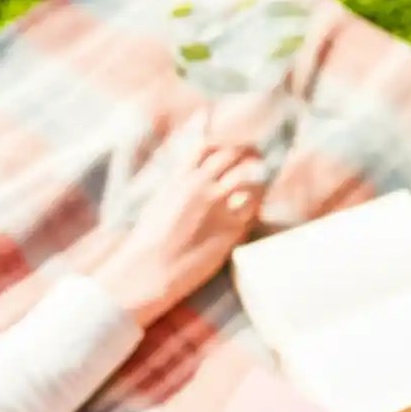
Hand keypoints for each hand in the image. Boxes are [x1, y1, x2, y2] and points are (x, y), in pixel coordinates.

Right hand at [94, 139, 265, 327]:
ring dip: (258, 173)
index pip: (209, 144)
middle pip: (234, 153)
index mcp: (180, 177)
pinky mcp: (231, 229)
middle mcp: (200, 185)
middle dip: (249, 152)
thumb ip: (180, 182)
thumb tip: (194, 172)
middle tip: (256, 157)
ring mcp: (217, 205)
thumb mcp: (161, 200)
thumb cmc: (150, 241)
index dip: (227, 141)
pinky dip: (257, 203)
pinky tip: (256, 206)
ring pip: (249, 175)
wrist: (148, 270)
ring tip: (262, 176)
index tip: (235, 144)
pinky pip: (254, 208)